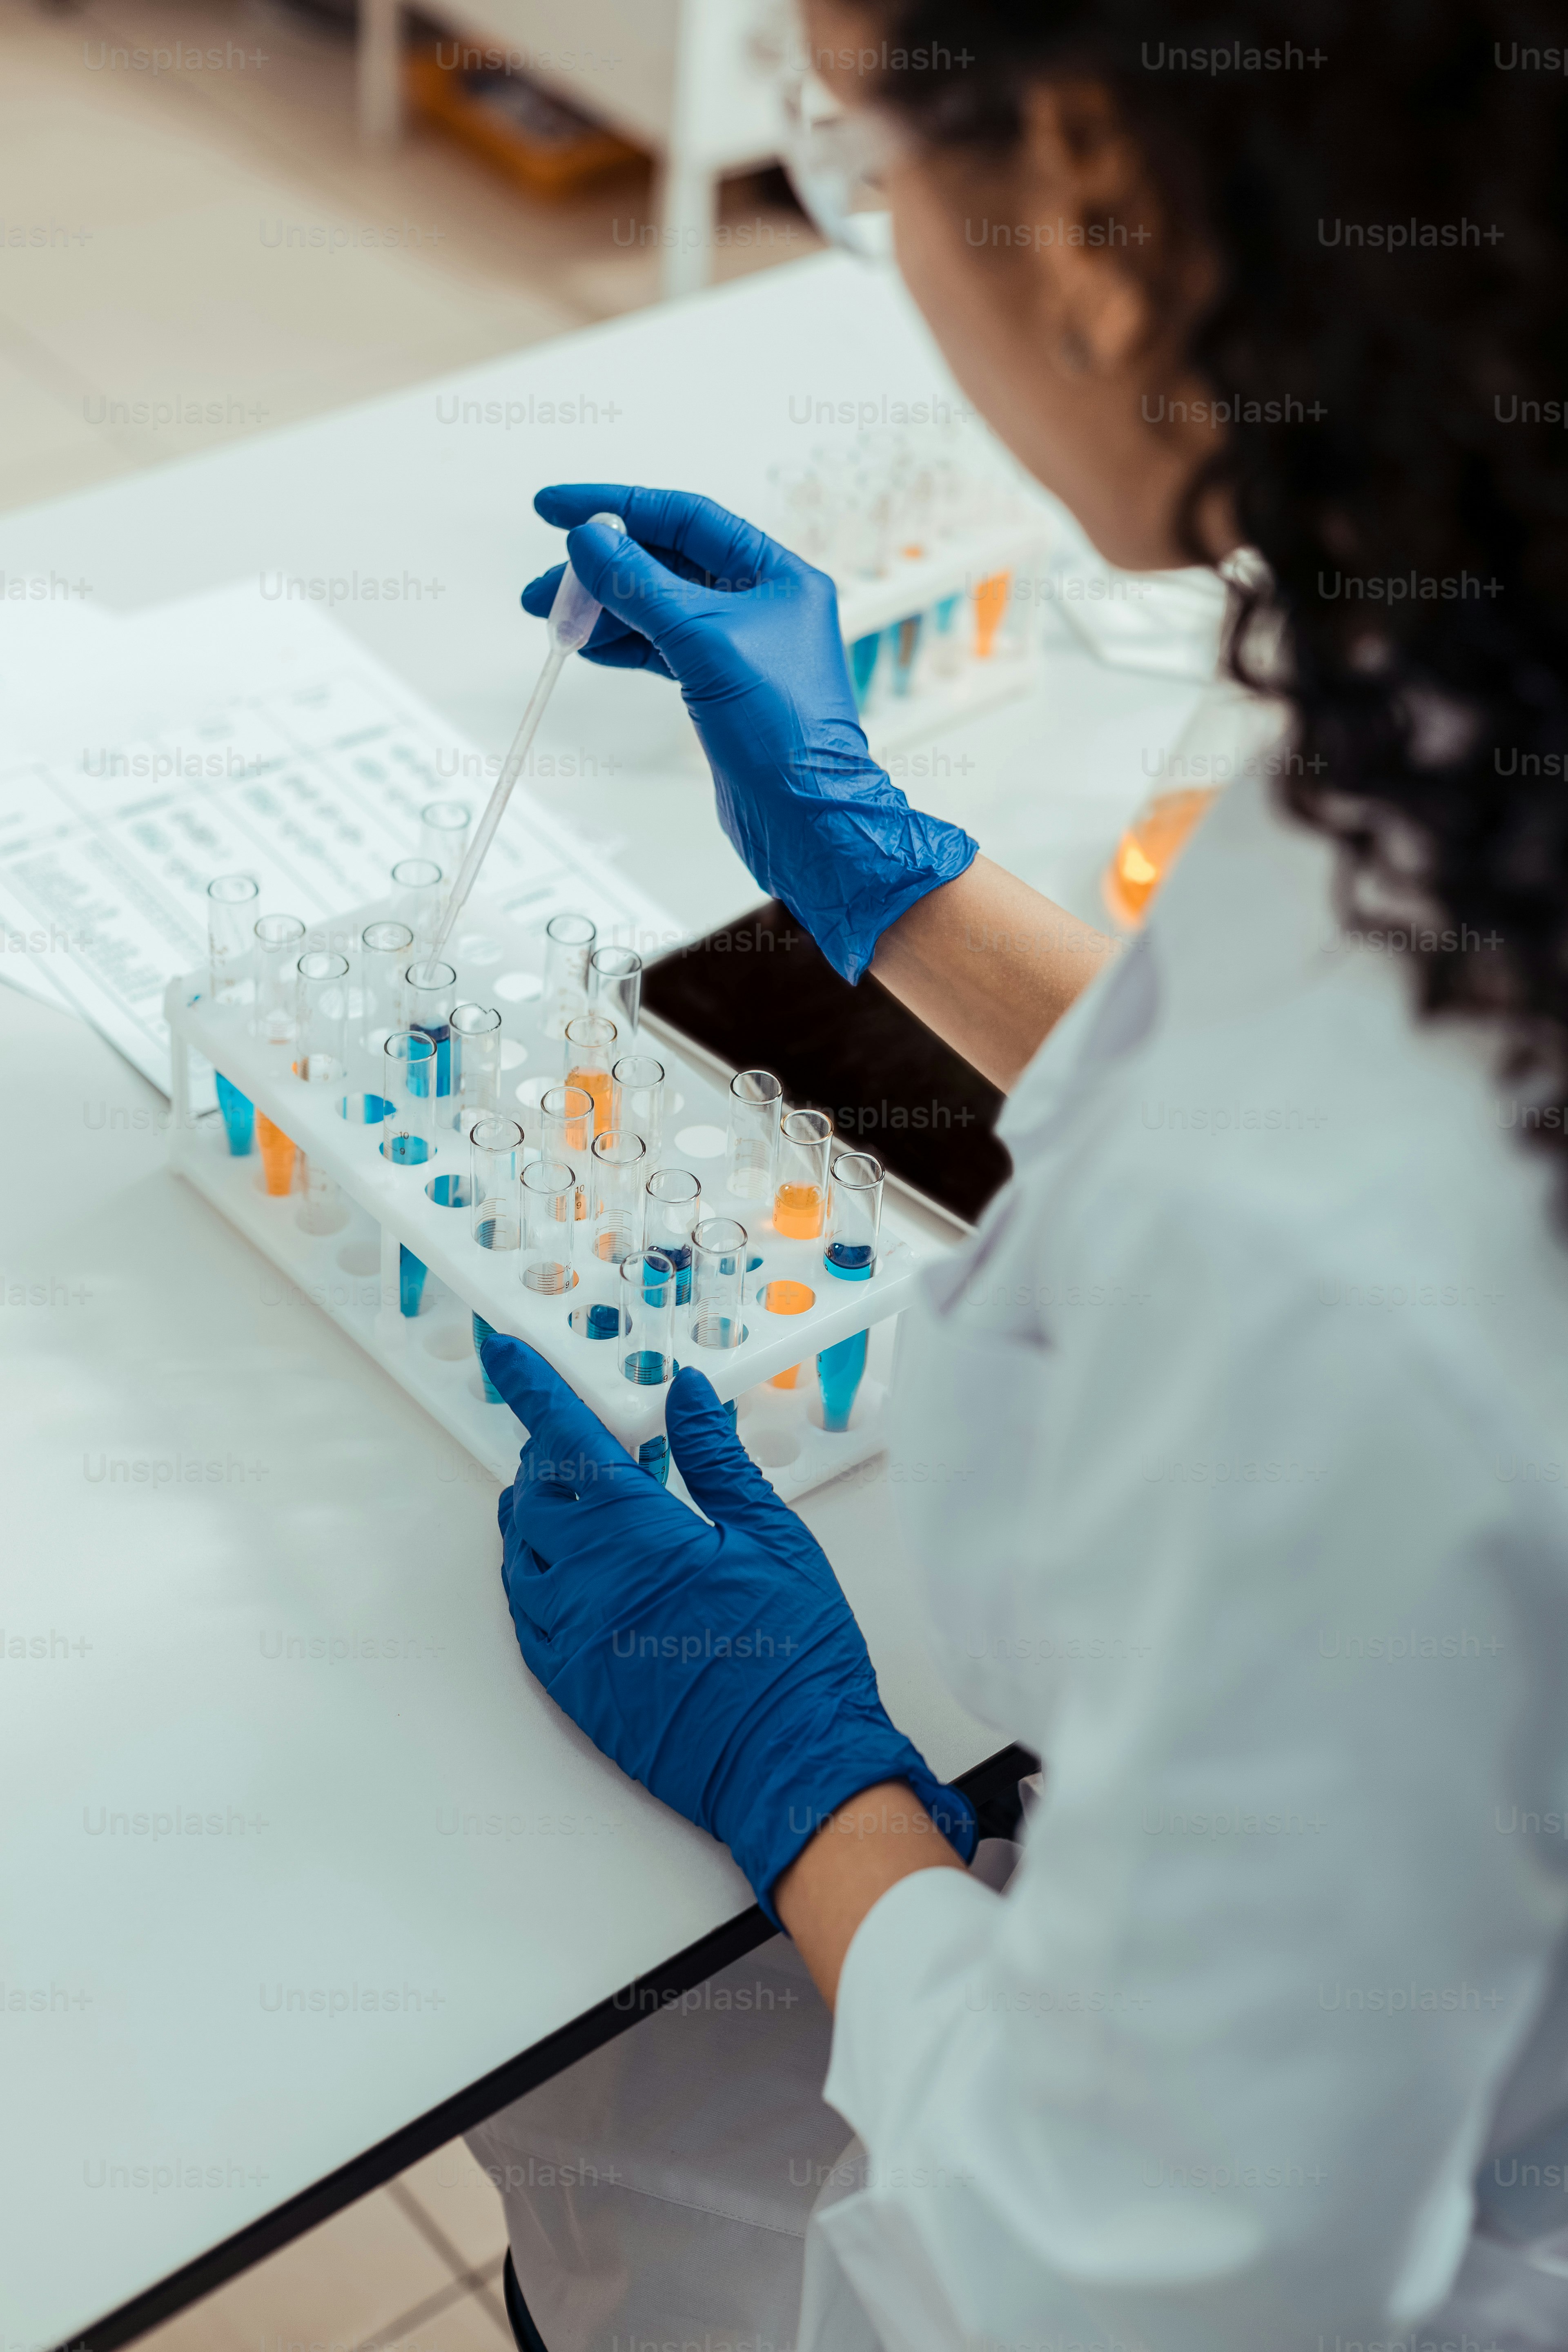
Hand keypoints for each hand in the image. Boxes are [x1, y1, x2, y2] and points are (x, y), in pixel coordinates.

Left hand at [481, 1335, 976, 1921]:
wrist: (789, 1764)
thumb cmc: (795, 1656)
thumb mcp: (772, 1535)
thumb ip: (717, 1458)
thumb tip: (685, 1396)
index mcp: (638, 1539)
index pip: (564, 1442)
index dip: (531, 1389)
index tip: (504, 1354)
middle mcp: (587, 1587)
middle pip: (534, 1498)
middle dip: (548, 1457)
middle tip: (579, 1440)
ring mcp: (572, 1643)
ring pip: (519, 1557)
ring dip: (536, 1517)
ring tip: (572, 1499)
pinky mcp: (572, 1690)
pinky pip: (526, 1617)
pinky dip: (534, 1577)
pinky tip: (566, 1571)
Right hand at [523, 483, 976, 983]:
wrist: (804, 818)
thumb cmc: (780, 729)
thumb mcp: (703, 640)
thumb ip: (641, 585)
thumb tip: (588, 540)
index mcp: (776, 574)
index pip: (684, 517)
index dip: (616, 505)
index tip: (553, 508)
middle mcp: (761, 603)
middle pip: (665, 562)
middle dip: (600, 569)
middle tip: (542, 586)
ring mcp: (740, 647)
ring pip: (656, 608)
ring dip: (602, 609)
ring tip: (550, 618)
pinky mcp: (721, 687)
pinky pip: (660, 648)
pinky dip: (621, 644)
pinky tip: (585, 645)